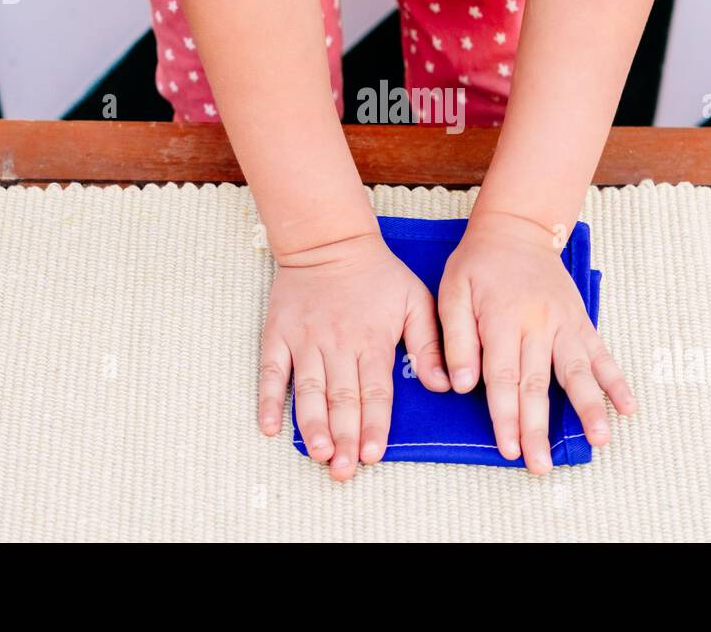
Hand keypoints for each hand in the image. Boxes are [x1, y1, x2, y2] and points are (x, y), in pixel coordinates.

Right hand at [258, 231, 450, 480]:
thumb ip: (430, 344)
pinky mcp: (278, 335)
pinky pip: (270, 372)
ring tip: (317, 453)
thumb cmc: (377, 274)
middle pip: (342, 399)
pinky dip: (268, 400)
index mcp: (372, 341)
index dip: (374, 426)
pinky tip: (269, 427)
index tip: (372, 455)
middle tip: (343, 470)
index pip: (375, 392)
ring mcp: (305, 341)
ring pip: (308, 391)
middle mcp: (338, 345)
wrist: (328, 241)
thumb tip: (443, 384)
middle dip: (343, 437)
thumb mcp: (416, 300)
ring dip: (312, 424)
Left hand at [438, 211, 634, 473]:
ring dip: (590, 408)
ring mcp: (564, 323)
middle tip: (541, 464)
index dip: (505, 416)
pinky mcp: (581, 321)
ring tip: (599, 440)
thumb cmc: (477, 264)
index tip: (508, 449)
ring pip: (577, 372)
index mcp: (501, 320)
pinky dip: (616, 381)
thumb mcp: (452, 292)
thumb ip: (457, 339)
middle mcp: (537, 325)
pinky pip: (601, 354)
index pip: (503, 378)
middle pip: (538, 384)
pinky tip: (628, 407)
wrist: (516, 229)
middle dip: (539, 428)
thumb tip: (462, 384)